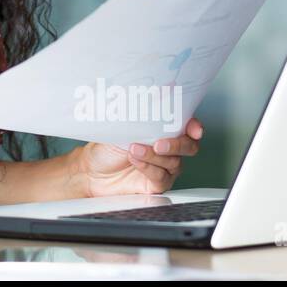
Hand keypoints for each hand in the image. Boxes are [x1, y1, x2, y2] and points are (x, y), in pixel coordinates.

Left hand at [74, 117, 202, 197]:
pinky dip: (148, 167)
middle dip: (177, 144)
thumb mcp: (124, 127)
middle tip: (159, 143)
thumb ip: (140, 119)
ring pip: (174, 162)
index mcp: (164, 131)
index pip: (187, 127)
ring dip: (153, 156)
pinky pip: (161, 177)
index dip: (194, 127)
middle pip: (189, 147)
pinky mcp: (157, 185)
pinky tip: (135, 160)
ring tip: (134, 149)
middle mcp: (168, 149)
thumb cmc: (108, 147)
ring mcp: (164, 168)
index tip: (194, 129)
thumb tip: (147, 101)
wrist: (92, 170)